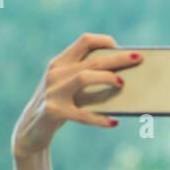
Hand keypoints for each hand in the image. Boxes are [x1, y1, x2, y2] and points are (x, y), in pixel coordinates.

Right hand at [11, 33, 141, 157]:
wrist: (31, 129)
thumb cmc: (60, 105)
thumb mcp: (70, 88)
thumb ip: (89, 80)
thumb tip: (125, 79)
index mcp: (61, 62)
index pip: (85, 41)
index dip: (105, 41)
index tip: (121, 47)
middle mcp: (56, 73)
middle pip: (92, 60)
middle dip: (117, 58)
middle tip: (138, 59)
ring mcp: (53, 91)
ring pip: (84, 78)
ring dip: (106, 78)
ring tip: (122, 84)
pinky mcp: (53, 112)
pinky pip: (81, 114)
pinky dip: (99, 118)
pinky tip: (114, 123)